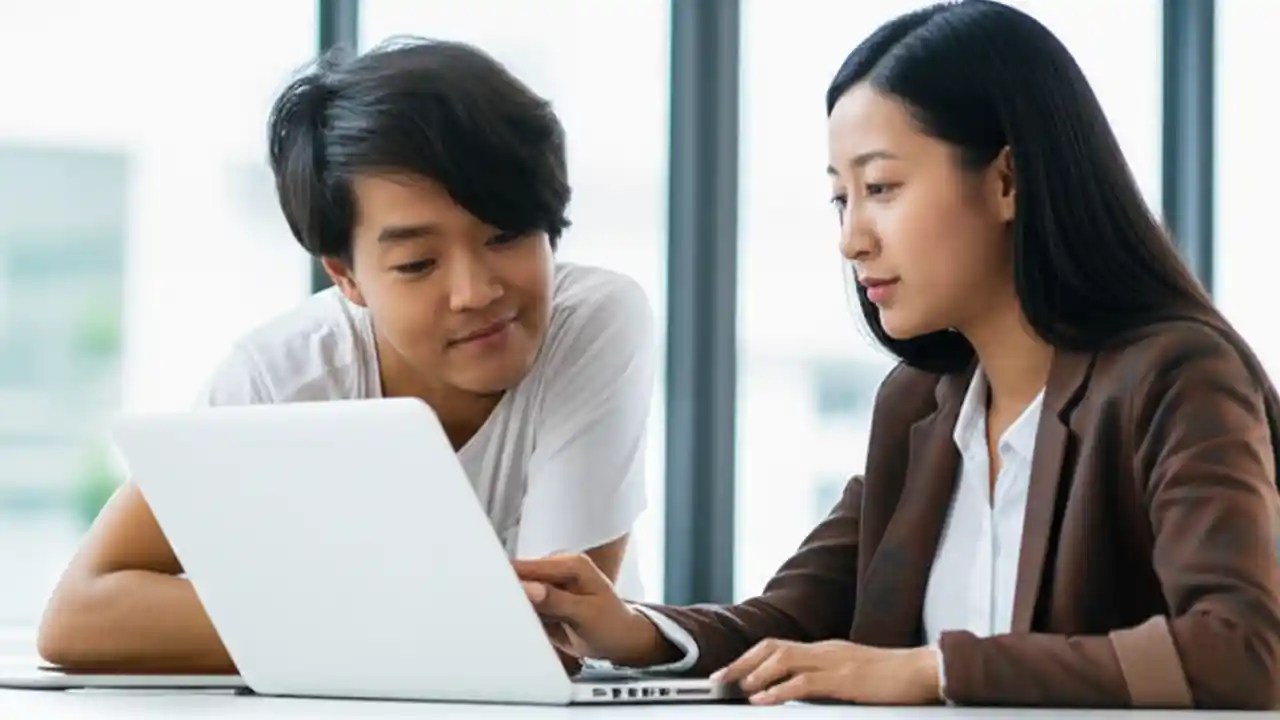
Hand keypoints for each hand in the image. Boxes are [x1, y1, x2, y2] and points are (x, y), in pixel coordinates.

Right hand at [514, 553, 674, 667]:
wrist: (622, 641)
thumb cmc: (612, 625)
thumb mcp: (585, 614)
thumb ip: (556, 601)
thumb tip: (529, 588)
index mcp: (570, 564)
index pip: (529, 567)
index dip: (508, 579)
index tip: (493, 594)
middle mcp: (558, 570)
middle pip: (520, 579)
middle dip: (510, 597)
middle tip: (506, 616)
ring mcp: (550, 586)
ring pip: (520, 595)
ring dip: (516, 609)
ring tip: (527, 624)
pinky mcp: (546, 601)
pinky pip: (526, 607)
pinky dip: (524, 617)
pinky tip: (531, 626)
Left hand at [711, 639, 941, 705]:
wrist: (924, 673)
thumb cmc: (892, 679)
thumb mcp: (852, 677)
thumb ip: (824, 681)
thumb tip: (796, 691)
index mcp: (825, 649)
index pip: (778, 646)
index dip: (750, 657)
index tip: (730, 672)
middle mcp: (825, 650)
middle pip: (772, 647)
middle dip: (742, 662)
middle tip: (719, 679)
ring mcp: (834, 661)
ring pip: (782, 659)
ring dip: (755, 674)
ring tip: (737, 689)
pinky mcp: (844, 679)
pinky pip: (802, 682)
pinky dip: (777, 690)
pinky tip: (763, 700)